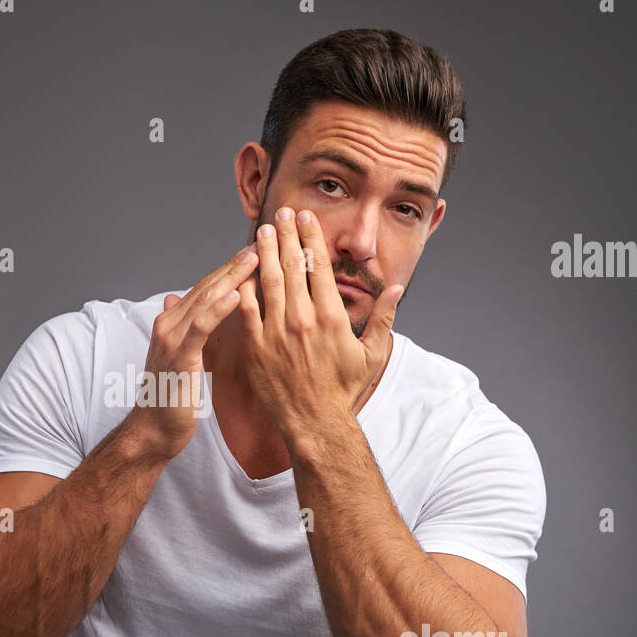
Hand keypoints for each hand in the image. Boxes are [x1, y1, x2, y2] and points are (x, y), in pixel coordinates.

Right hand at [127, 242, 259, 459]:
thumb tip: (176, 300)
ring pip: (205, 299)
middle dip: (235, 264)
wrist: (153, 429)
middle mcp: (169, 324)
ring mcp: (171, 339)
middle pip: (207, 286)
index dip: (230, 267)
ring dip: (231, 277)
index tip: (257, 250)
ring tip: (255, 258)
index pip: (206, 287)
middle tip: (263, 243)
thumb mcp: (180, 356)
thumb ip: (182, 327)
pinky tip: (238, 295)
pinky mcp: (179, 357)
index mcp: (173, 322)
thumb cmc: (171, 397)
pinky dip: (219, 309)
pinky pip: (201, 327)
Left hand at [237, 206, 403, 446]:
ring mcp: (276, 333)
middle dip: (285, 235)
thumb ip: (384, 318)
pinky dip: (243, 287)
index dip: (311, 237)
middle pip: (291, 265)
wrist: (315, 424)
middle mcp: (303, 319)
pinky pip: (246, 309)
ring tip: (262, 231)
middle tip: (281, 212)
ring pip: (267, 281)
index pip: (319, 266)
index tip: (306, 217)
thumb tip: (396, 288)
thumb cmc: (344, 391)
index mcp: (331, 317)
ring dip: (264, 253)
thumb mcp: (372, 355)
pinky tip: (241, 269)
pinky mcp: (255, 347)